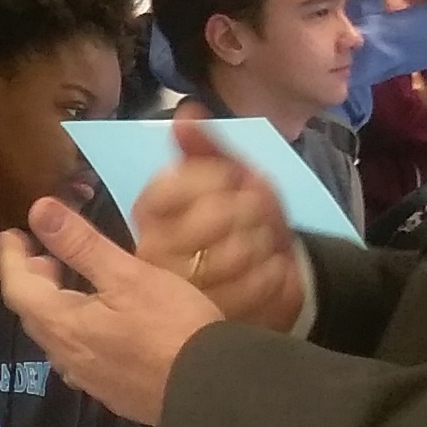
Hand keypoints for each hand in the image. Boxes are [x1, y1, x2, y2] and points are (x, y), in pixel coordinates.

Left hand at [0, 194, 226, 425]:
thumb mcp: (127, 275)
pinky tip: (99, 324)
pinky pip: (79, 355)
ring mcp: (90, 379)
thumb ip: (81, 244)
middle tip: (42, 253)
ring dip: (54, 307)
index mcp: (63, 325)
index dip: (11, 258)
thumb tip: (38, 210)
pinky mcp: (112, 392)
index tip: (10, 233)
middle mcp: (67, 357)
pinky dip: (76, 329)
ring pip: (57, 337)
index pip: (18, 288)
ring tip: (68, 283)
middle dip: (32, 280)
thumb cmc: (171, 325)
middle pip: (34, 314)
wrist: (210, 390)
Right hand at [131, 121, 304, 332]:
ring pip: (233, 253)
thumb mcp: (225, 177)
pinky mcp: (213, 315)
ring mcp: (182, 290)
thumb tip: (186, 112)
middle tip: (259, 209)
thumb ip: (205, 147)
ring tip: (265, 237)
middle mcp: (155, 252)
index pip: (170, 188)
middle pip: (210, 217)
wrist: (267, 272)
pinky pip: (254, 286)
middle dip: (248, 207)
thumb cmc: (239, 219)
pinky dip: (275, 271)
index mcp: (150, 213)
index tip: (234, 177)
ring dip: (263, 238)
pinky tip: (274, 265)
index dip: (212, 178)